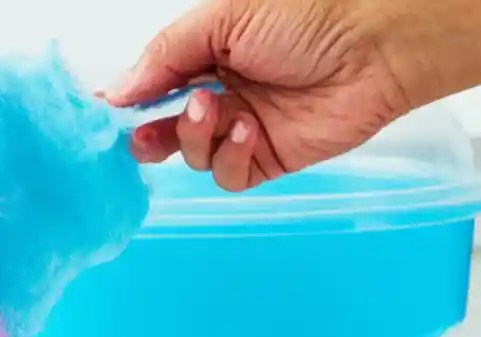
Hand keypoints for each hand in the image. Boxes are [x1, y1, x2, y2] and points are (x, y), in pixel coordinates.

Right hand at [104, 0, 416, 191]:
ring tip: (214, 110)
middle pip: (164, 129)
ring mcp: (243, 129)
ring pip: (192, 156)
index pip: (152, 84)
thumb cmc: (306, 16)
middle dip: (147, 134)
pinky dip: (229, 156)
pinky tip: (247, 129)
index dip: (129, 100)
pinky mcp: (269, 158)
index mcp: (205, 54)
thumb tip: (116, 91)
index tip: (106, 111)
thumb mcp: (221, 18)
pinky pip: (228, 175)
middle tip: (140, 135)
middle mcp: (220, 92)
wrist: (374, 45)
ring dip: (193, 137)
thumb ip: (164, 56)